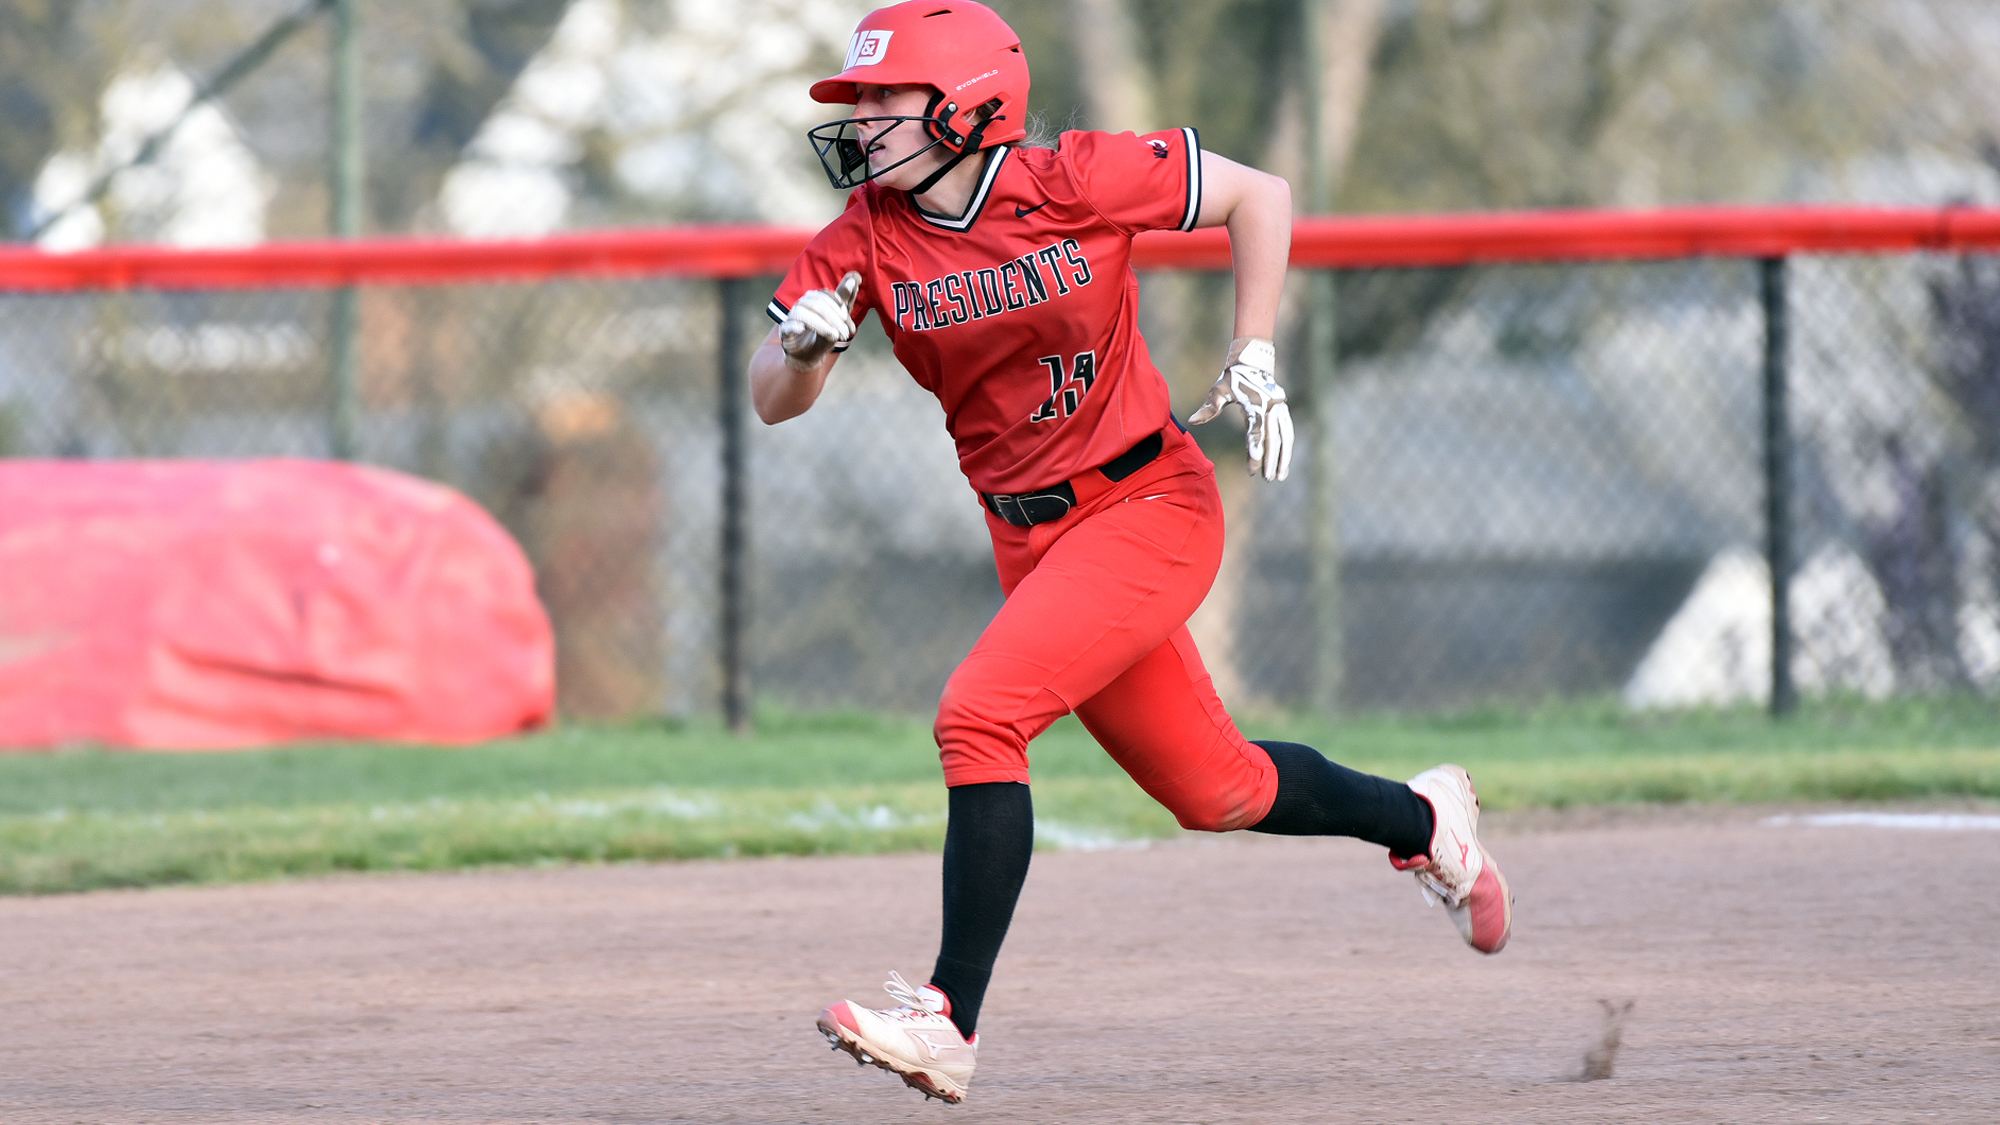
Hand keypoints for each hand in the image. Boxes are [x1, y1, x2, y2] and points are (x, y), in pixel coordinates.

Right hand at [779, 272, 861, 371]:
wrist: (809, 355)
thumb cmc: (824, 333)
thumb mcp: (838, 318)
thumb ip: (846, 298)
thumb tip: (856, 276)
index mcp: (814, 299)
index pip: (825, 295)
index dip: (837, 304)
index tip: (846, 317)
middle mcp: (801, 305)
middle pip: (816, 304)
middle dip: (833, 318)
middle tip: (845, 333)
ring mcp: (791, 318)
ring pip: (803, 314)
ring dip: (821, 325)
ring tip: (835, 336)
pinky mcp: (785, 332)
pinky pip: (787, 326)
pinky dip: (795, 326)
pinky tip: (803, 329)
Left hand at [1187, 336, 1292, 480]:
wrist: (1253, 362)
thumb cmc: (1232, 379)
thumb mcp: (1219, 391)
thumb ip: (1209, 408)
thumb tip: (1191, 422)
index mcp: (1255, 404)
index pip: (1256, 433)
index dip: (1256, 453)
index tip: (1253, 470)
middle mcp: (1271, 408)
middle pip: (1273, 438)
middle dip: (1271, 460)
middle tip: (1267, 479)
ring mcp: (1279, 409)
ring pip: (1285, 437)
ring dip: (1284, 458)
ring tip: (1281, 477)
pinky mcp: (1283, 410)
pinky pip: (1287, 432)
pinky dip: (1287, 448)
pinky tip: (1284, 463)